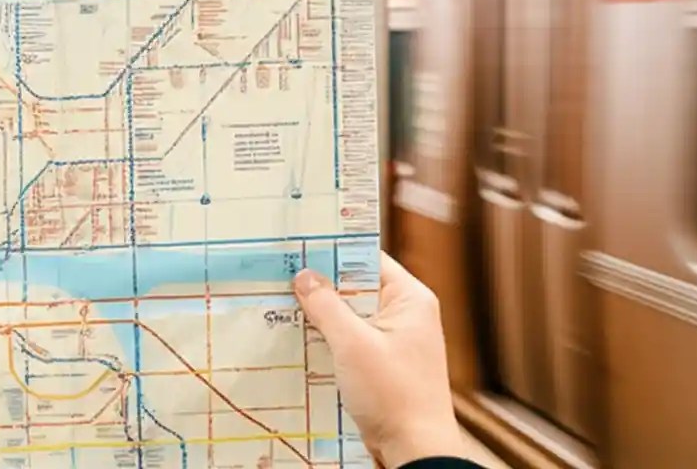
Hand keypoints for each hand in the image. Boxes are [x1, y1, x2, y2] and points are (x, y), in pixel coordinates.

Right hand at [294, 253, 462, 466]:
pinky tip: (298, 339)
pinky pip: (351, 342)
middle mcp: (405, 315)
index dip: (333, 252)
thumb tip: (304, 276)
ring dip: (321, 316)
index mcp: (409, 299)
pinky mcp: (382, 365)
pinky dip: (328, 340)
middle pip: (356, 287)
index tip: (299, 247)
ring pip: (350, 317)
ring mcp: (394, 341)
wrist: (415, 450)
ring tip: (281, 305)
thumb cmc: (394, 394)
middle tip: (281, 276)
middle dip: (322, 286)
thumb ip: (328, 306)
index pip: (368, 259)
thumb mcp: (353, 344)